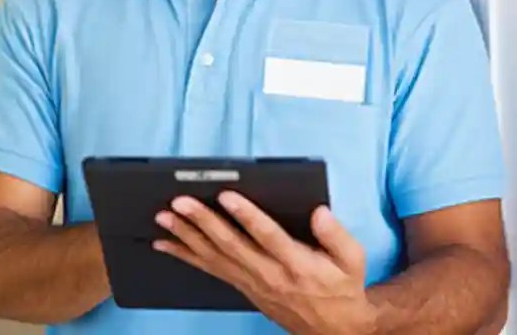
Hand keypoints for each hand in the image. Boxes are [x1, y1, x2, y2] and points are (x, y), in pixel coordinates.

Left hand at [153, 192, 376, 334]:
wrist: (333, 330)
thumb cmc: (341, 287)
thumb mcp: (352, 260)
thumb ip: (336, 235)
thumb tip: (318, 211)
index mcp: (296, 263)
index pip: (268, 236)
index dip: (246, 215)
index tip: (227, 195)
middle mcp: (269, 273)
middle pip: (231, 245)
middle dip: (203, 221)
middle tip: (180, 201)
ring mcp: (251, 282)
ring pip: (214, 257)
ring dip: (186, 236)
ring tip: (164, 217)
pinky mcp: (241, 286)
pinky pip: (209, 269)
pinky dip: (184, 256)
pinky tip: (164, 243)